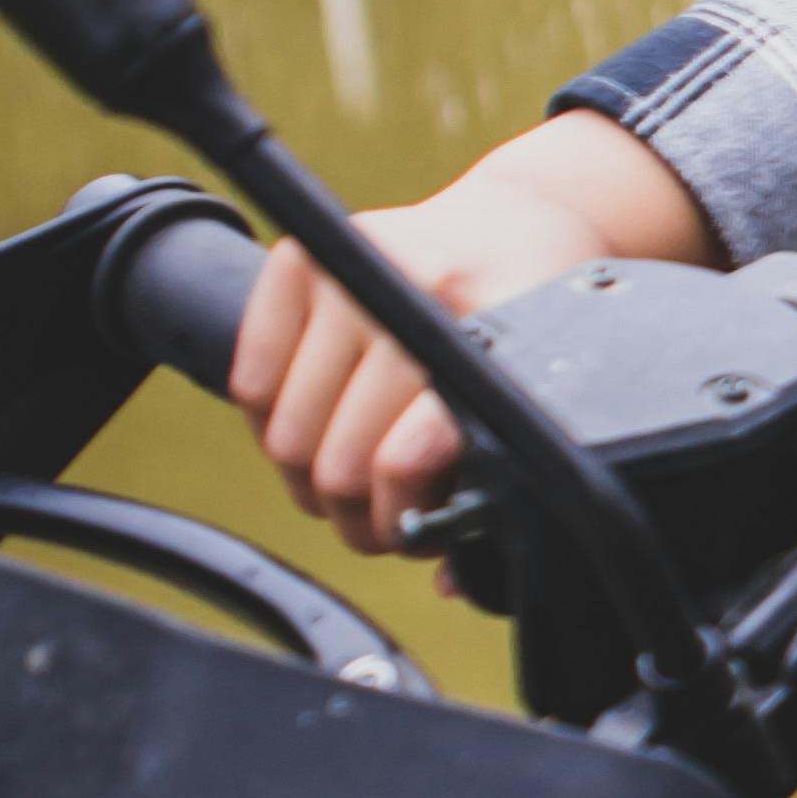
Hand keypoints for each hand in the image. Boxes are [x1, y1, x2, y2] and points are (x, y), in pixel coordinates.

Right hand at [232, 112, 719, 551]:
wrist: (515, 219)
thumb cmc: (532, 322)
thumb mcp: (547, 394)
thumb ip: (507, 482)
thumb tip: (450, 578)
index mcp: (488, 327)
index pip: (405, 459)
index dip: (406, 522)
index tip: (422, 536)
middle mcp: (409, 289)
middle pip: (338, 465)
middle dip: (360, 520)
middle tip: (389, 523)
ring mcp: (345, 268)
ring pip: (284, 438)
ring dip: (314, 487)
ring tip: (361, 483)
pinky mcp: (295, 260)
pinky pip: (249, 385)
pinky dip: (274, 429)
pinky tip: (322, 428)